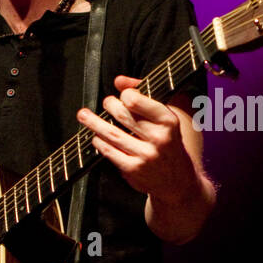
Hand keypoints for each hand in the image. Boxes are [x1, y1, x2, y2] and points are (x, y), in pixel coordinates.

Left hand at [77, 75, 200, 202]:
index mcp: (168, 121)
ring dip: (94, 122)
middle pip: (123, 115)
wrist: (178, 182)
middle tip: (107, 103)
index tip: (123, 95)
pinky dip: (99, 142)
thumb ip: (144, 94)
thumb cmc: (169, 143)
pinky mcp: (133, 169)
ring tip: (84, 115)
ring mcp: (145, 155)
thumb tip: (120, 81)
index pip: (138, 101)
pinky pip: (109, 151)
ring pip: (111, 133)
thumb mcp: (166, 117)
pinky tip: (96, 137)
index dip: (126, 94)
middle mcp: (158, 138)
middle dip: (109, 105)